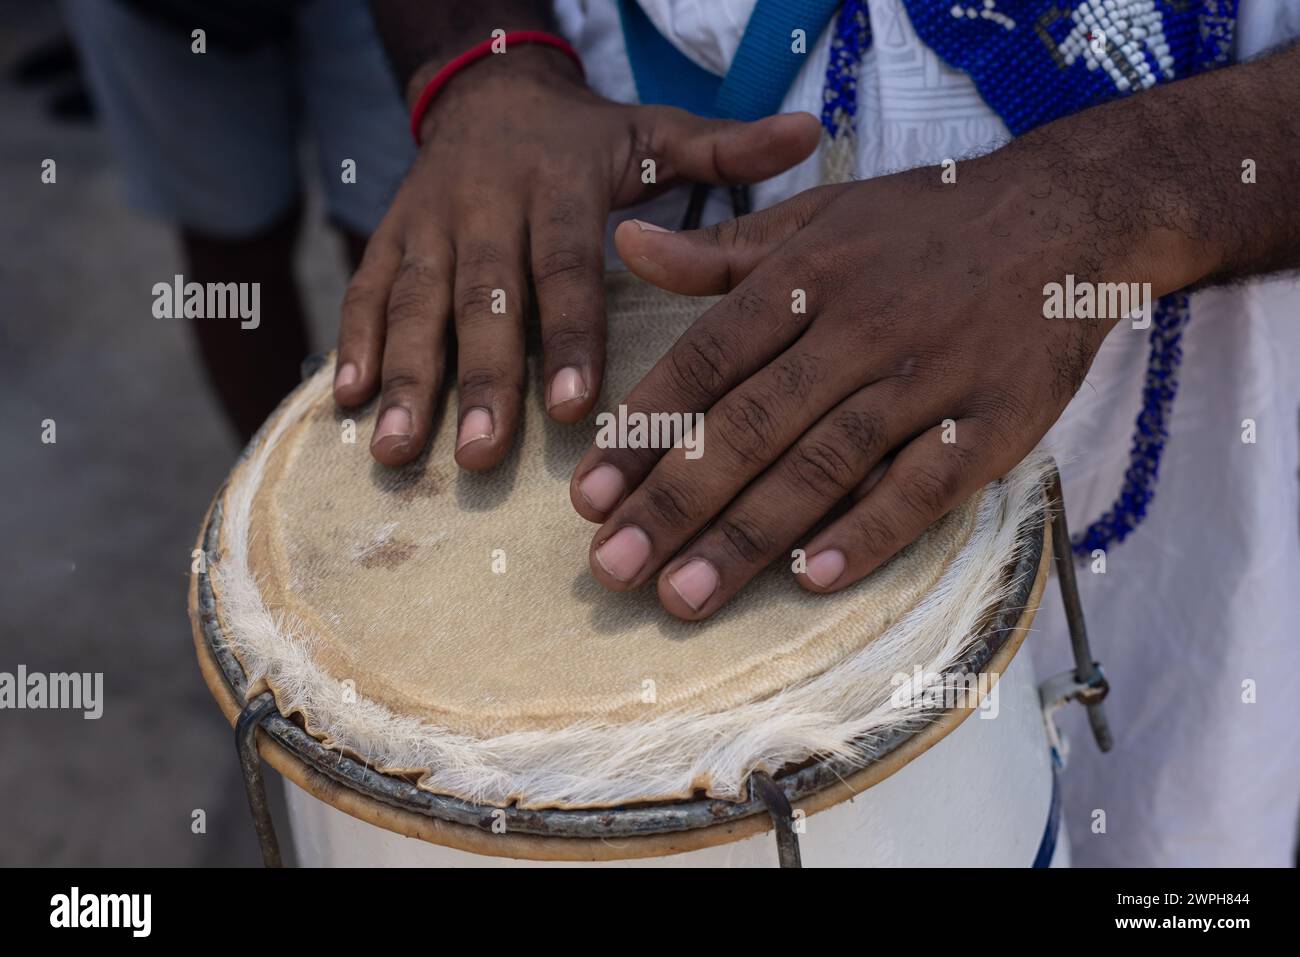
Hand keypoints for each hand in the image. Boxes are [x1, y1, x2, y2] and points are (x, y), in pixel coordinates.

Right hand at [334, 45, 819, 467]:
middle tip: (483, 456)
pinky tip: (349, 405)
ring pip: (415, 303)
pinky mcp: (388, 236)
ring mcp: (427, 222)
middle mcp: (484, 204)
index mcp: (554, 186)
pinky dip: (355, 345)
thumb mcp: (653, 133)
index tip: (570, 409)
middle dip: (481, 380)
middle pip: (481, 299)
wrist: (489, 90)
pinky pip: (365, 291)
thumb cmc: (586, 137)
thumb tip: (811, 133)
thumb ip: (724, 148)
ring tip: (399, 450)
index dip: (567, 337)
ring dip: (406, 377)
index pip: (562, 269)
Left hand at [569, 149, 1190, 619]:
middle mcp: (859, 327)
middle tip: (612, 570)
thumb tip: (624, 244)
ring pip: (825, 464)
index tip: (589, 500)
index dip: (645, 433)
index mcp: (806, 277)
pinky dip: (870, 531)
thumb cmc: (926, 222)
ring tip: (682, 595)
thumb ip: (720, 248)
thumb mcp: (818, 214)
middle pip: (752, 425)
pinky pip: (925, 483)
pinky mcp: (994, 420)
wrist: (1070, 213)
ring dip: (749, 535)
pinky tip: (812, 581)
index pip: (707, 362)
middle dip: (675, 503)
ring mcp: (929, 376)